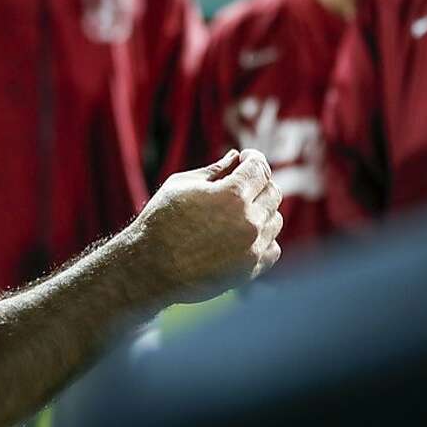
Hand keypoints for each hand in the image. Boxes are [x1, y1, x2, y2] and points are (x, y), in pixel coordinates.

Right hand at [130, 149, 281, 302]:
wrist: (151, 267)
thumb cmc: (161, 220)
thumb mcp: (182, 185)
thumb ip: (215, 170)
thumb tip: (236, 157)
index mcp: (232, 194)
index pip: (260, 168)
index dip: (254, 158)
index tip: (246, 158)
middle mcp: (249, 220)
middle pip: (273, 192)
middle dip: (258, 184)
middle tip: (240, 186)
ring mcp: (252, 247)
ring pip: (274, 220)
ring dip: (260, 211)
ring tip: (235, 214)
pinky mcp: (251, 269)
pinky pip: (272, 247)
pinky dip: (262, 239)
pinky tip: (242, 236)